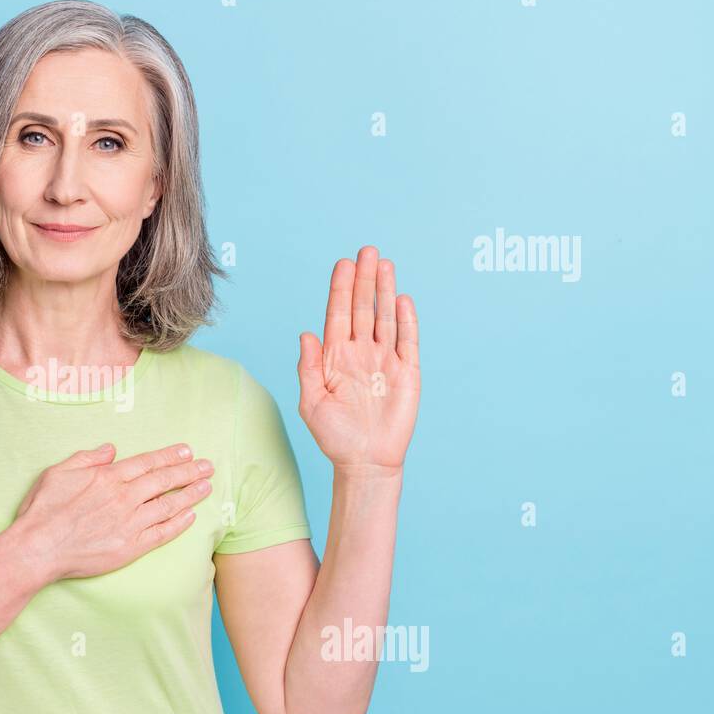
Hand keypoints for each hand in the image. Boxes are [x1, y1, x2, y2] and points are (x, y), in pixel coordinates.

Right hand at [9, 443, 215, 583]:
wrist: (38, 548)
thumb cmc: (44, 510)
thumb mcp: (58, 472)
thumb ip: (86, 458)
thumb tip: (111, 449)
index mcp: (108, 477)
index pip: (147, 463)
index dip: (170, 456)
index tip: (187, 452)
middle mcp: (123, 498)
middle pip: (163, 481)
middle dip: (189, 472)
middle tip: (208, 466)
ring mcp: (129, 523)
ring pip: (168, 505)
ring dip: (190, 495)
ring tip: (207, 487)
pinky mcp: (130, 547)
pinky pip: (161, 534)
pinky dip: (178, 524)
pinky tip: (191, 517)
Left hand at [297, 245, 419, 472]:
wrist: (364, 462)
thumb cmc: (334, 435)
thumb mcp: (311, 402)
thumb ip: (308, 367)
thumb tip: (306, 334)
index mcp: (335, 357)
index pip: (338, 315)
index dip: (340, 289)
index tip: (342, 264)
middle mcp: (360, 353)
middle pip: (363, 309)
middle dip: (363, 280)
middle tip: (366, 251)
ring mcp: (385, 361)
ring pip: (385, 318)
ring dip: (384, 291)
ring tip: (384, 264)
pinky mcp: (407, 373)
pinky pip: (407, 341)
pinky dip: (405, 320)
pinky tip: (401, 298)